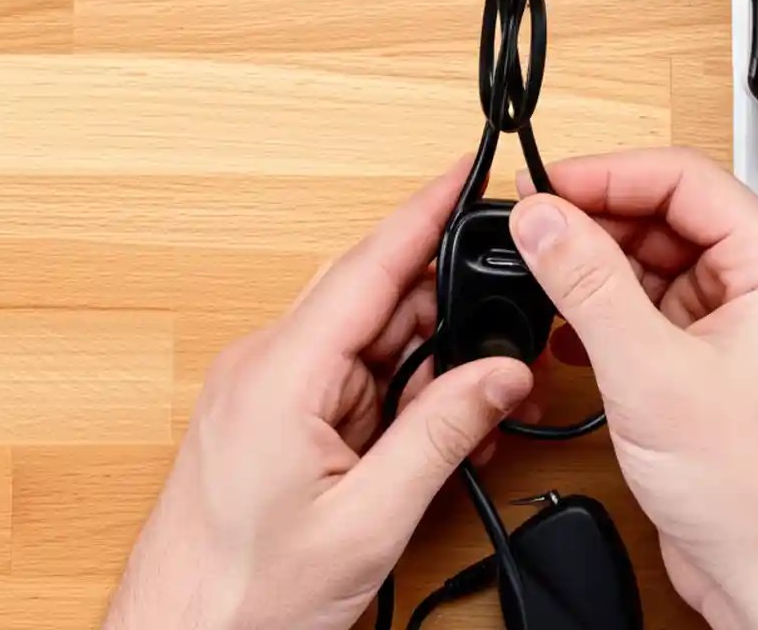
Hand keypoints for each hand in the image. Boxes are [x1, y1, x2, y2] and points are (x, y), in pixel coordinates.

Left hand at [104, 158, 533, 629]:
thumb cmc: (245, 595)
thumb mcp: (368, 519)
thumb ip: (442, 434)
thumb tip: (500, 373)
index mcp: (281, 371)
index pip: (368, 264)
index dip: (424, 211)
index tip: (466, 171)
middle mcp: (268, 365)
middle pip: (375, 299)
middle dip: (448, 307)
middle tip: (512, 322)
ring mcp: (267, 388)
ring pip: (369, 343)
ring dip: (428, 363)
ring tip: (482, 402)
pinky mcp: (272, 414)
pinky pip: (351, 379)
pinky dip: (398, 394)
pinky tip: (434, 425)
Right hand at [510, 149, 757, 629]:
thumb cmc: (748, 488)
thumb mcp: (650, 372)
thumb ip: (589, 285)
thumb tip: (542, 219)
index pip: (685, 181)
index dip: (609, 175)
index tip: (547, 186)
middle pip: (666, 216)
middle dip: (596, 221)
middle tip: (531, 232)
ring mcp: (730, 323)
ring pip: (650, 262)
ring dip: (594, 270)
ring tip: (542, 282)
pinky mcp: (701, 359)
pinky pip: (645, 308)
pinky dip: (602, 313)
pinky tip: (567, 333)